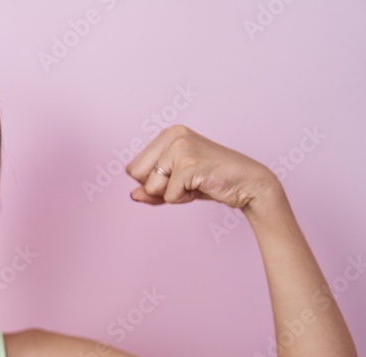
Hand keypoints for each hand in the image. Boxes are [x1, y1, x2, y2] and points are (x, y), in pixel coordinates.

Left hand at [126, 124, 280, 210]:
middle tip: (186, 181)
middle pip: (136, 176)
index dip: (151, 182)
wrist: (248, 184)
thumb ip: (151, 189)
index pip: (133, 169)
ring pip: (151, 187)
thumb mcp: (175, 184)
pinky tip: (202, 186)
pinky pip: (169, 196)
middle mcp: (172, 135)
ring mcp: (180, 147)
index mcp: (167, 134)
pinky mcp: (188, 164)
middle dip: (158, 188)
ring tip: (196, 183)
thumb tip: (132, 195)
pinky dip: (184, 199)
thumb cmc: (211, 181)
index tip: (177, 178)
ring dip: (173, 194)